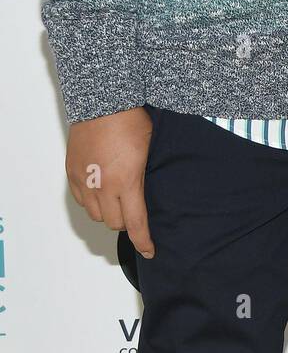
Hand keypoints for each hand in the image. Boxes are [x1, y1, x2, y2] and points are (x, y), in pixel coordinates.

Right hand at [66, 107, 154, 257]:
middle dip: (127, 221)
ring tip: (117, 198)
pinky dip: (91, 201)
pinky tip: (101, 190)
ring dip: (108, 212)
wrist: (103, 103)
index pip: (135, 223)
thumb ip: (144, 177)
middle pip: (114, 222)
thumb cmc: (130, 121)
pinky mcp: (72, 174)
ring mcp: (85, 181)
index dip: (143, 240)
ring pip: (95, 215)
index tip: (149, 249)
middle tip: (133, 209)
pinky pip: (81, 201)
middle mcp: (103, 186)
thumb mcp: (149, 150)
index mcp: (126, 181)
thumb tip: (144, 196)